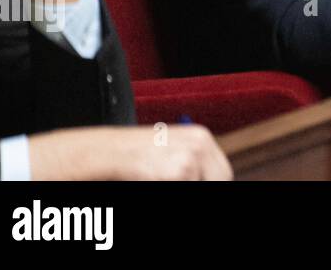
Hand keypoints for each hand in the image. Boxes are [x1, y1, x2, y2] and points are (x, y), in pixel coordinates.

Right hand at [29, 125, 231, 180]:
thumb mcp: (169, 152)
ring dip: (181, 189)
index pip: (223, 173)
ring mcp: (191, 159)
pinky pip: (185, 189)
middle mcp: (200, 145)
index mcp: (201, 138)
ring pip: (199, 186)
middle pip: (220, 180)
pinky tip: (151, 182)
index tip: (206, 188)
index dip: (215, 184)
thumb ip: (192, 166)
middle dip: (203, 189)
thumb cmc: (134, 156)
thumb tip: (212, 180)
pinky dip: (169, 192)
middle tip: (180, 187)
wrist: (106, 153)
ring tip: (156, 181)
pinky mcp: (180, 173)